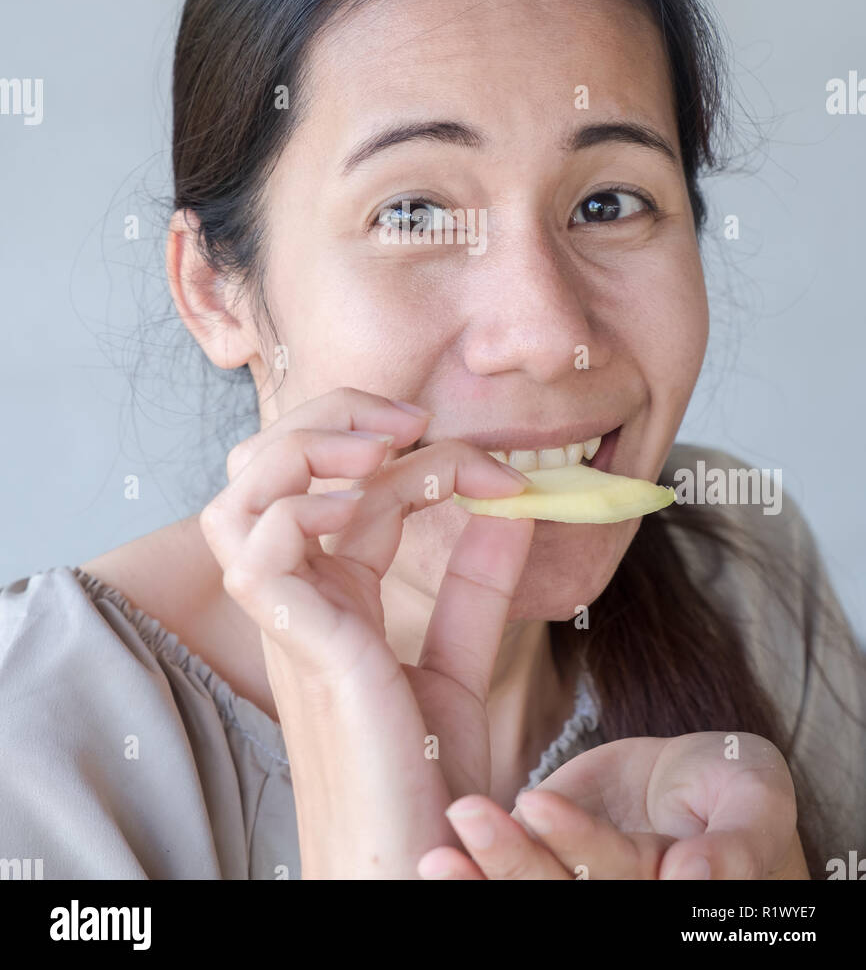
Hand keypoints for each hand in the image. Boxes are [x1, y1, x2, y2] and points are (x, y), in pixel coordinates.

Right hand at [199, 386, 534, 877]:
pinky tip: (367, 504)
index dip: (411, 451)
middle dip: (332, 416)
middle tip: (411, 421)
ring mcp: (290, 622)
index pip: (336, 486)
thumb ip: (479, 589)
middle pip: (265, 467)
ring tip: (381, 446)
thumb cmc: (427, 786)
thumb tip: (511, 505)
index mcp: (330, 599)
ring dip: (308, 447)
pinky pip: (257, 547)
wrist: (420, 865)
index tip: (496, 468)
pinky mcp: (302, 647)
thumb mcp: (463, 668)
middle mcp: (298, 600)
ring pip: (238, 494)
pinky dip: (304, 503)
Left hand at [417, 731, 810, 879]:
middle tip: (467, 812)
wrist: (693, 787)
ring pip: (534, 893)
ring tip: (440, 838)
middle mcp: (625, 906)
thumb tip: (692, 880)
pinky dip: (474, 877)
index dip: (580, 843)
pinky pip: (510, 882)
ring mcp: (583, 895)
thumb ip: (738, 843)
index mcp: (677, 899)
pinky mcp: (550, 877)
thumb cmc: (737, 790)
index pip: (623, 877)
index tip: (535, 797)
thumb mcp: (756, 798)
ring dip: (484, 870)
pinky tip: (438, 857)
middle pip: (566, 893)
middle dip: (514, 862)